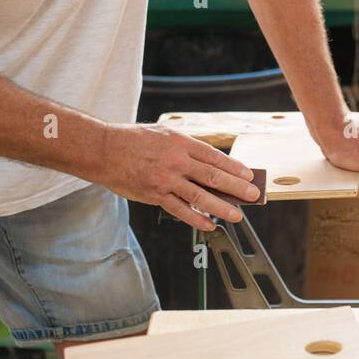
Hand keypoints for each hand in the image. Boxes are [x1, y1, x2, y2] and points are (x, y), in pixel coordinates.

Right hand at [95, 122, 261, 230]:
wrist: (104, 150)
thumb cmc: (134, 140)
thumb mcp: (163, 134)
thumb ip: (185, 148)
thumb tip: (209, 165)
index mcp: (181, 142)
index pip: (214, 156)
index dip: (234, 167)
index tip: (248, 175)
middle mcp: (176, 161)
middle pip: (213, 176)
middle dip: (236, 187)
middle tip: (253, 195)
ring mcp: (166, 179)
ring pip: (200, 196)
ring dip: (222, 207)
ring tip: (237, 214)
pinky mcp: (155, 195)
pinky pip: (180, 210)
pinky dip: (196, 218)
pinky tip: (209, 224)